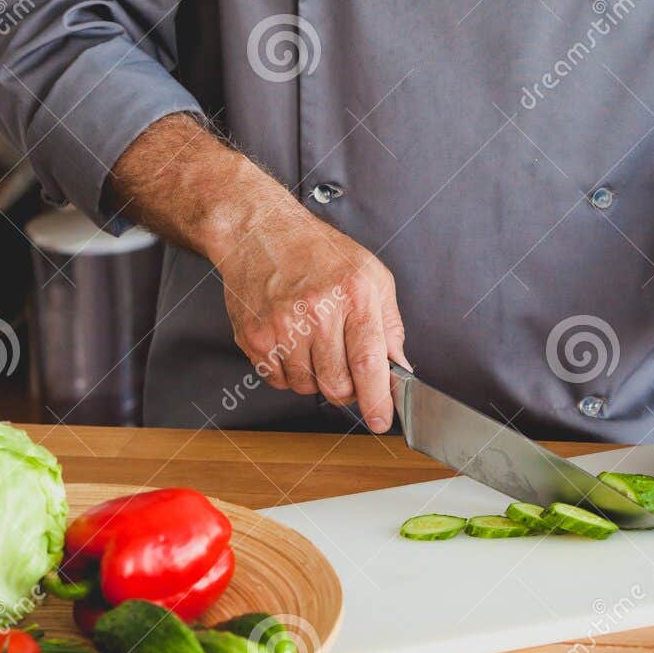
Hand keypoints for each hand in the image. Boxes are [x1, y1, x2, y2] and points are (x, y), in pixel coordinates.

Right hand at [213, 189, 406, 434]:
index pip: (370, 361)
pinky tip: (291, 341)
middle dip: (347, 390)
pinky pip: (279, 380)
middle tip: (345, 370)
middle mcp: (317, 311)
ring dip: (315, 377)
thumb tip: (398, 371)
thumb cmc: (318, 252)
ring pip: (307, 387)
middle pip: (338, 385)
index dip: (378, 400)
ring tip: (312, 340)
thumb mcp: (371, 275)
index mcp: (354, 294)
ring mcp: (282, 325)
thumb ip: (389, 325)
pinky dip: (288, 371)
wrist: (261, 232)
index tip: (382, 420)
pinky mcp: (254, 337)